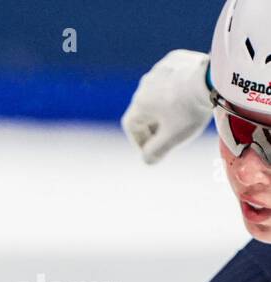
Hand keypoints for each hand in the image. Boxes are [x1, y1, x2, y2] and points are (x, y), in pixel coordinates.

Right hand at [121, 49, 212, 164]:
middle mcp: (144, 85)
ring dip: (165, 104)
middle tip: (169, 134)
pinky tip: (190, 92)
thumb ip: (156, 152)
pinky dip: (176, 86)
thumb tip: (147, 159)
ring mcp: (159, 69)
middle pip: (144, 109)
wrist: (212, 77)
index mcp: (140, 104)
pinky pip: (171, 76)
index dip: (139, 140)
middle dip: (154, 123)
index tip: (152, 148)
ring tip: (182, 112)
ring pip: (158, 92)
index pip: (131, 126)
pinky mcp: (174, 58)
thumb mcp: (172, 137)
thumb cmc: (189, 110)